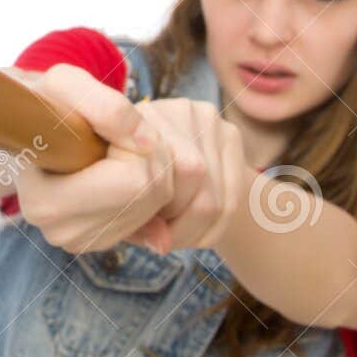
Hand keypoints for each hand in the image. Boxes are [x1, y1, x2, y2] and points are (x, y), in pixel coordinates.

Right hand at [11, 64, 177, 255]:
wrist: (27, 130)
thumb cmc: (45, 105)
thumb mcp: (65, 85)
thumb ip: (107, 106)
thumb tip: (148, 144)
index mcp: (45, 204)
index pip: (133, 181)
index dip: (134, 145)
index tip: (107, 130)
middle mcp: (61, 233)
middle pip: (150, 195)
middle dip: (148, 158)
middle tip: (115, 138)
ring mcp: (81, 242)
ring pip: (157, 206)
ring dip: (149, 170)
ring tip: (112, 152)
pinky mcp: (99, 241)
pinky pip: (154, 215)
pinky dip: (147, 189)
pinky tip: (116, 173)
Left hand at [130, 97, 248, 250]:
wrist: (167, 165)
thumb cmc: (132, 191)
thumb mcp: (123, 205)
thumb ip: (135, 224)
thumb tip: (162, 246)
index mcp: (129, 120)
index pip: (157, 171)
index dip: (155, 211)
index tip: (148, 229)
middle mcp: (170, 109)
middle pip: (193, 175)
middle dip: (180, 221)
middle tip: (166, 236)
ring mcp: (204, 117)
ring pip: (215, 194)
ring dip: (199, 229)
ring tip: (181, 237)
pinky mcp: (229, 132)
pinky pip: (233, 195)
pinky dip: (218, 226)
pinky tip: (201, 233)